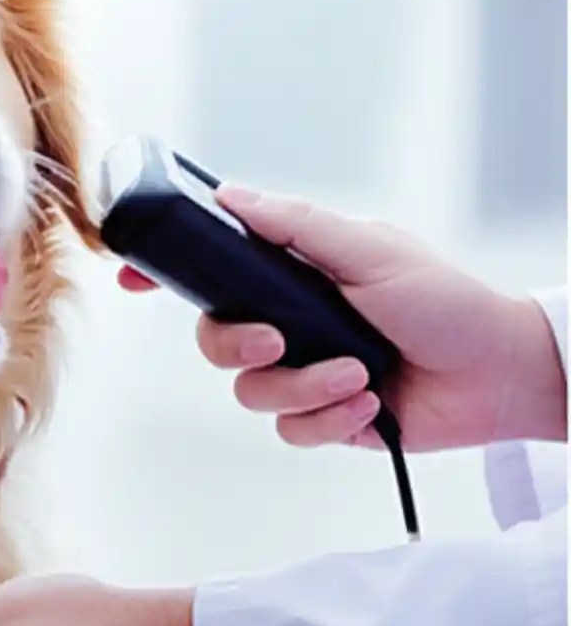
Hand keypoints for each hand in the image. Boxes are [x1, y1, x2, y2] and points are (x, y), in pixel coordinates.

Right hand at [118, 186, 566, 450]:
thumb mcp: (369, 250)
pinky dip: (330, 419)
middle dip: (239, 346)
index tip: (128, 278)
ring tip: (357, 375)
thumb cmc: (443, 301)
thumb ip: (297, 226)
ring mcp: (302, 371)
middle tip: (279, 341)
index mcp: (291, 276)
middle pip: (214, 340)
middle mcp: (287, 323)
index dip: (164, 275)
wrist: (496, 374)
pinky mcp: (323, 417)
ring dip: (304, 388)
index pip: (213, 272)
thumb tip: (232, 195)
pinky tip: (370, 402)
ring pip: (250, 393)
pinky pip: (289, 430)